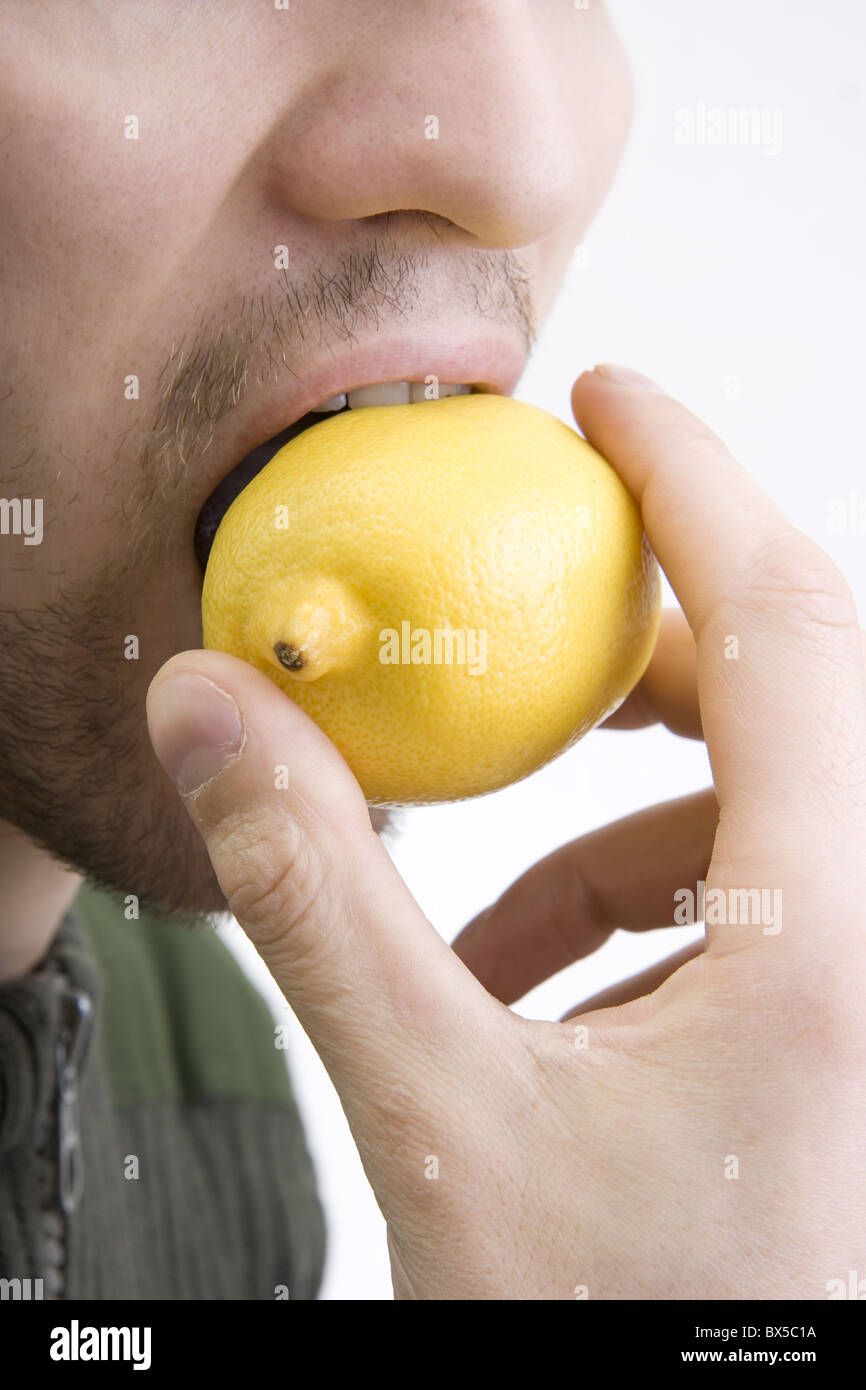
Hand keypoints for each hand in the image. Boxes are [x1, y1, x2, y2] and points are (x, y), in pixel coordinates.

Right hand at [146, 364, 865, 1297]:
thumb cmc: (625, 1343)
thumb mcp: (440, 1113)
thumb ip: (319, 894)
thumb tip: (217, 720)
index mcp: (841, 937)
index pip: (787, 617)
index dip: (693, 478)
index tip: (607, 406)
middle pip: (797, 696)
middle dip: (650, 649)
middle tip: (537, 639)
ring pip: (773, 818)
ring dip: (626, 827)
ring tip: (489, 915)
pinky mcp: (851, 1046)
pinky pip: (767, 915)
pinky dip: (651, 919)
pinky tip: (544, 1003)